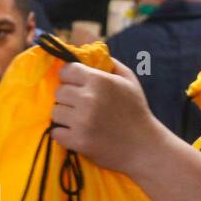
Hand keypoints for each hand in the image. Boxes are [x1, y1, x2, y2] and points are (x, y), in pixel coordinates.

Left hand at [50, 58, 160, 173]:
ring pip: (55, 112)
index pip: (67, 71)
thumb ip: (109, 64)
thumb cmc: (136, 111)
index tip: (75, 86)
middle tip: (79, 106)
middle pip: (58, 92)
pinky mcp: (78, 141)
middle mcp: (88, 99)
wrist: (145, 147)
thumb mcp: (129, 81)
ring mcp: (82, 121)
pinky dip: (63, 134)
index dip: (69, 78)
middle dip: (67, 98)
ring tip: (79, 120)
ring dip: (64, 116)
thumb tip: (88, 53)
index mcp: (99, 81)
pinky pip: (55, 132)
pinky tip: (76, 133)